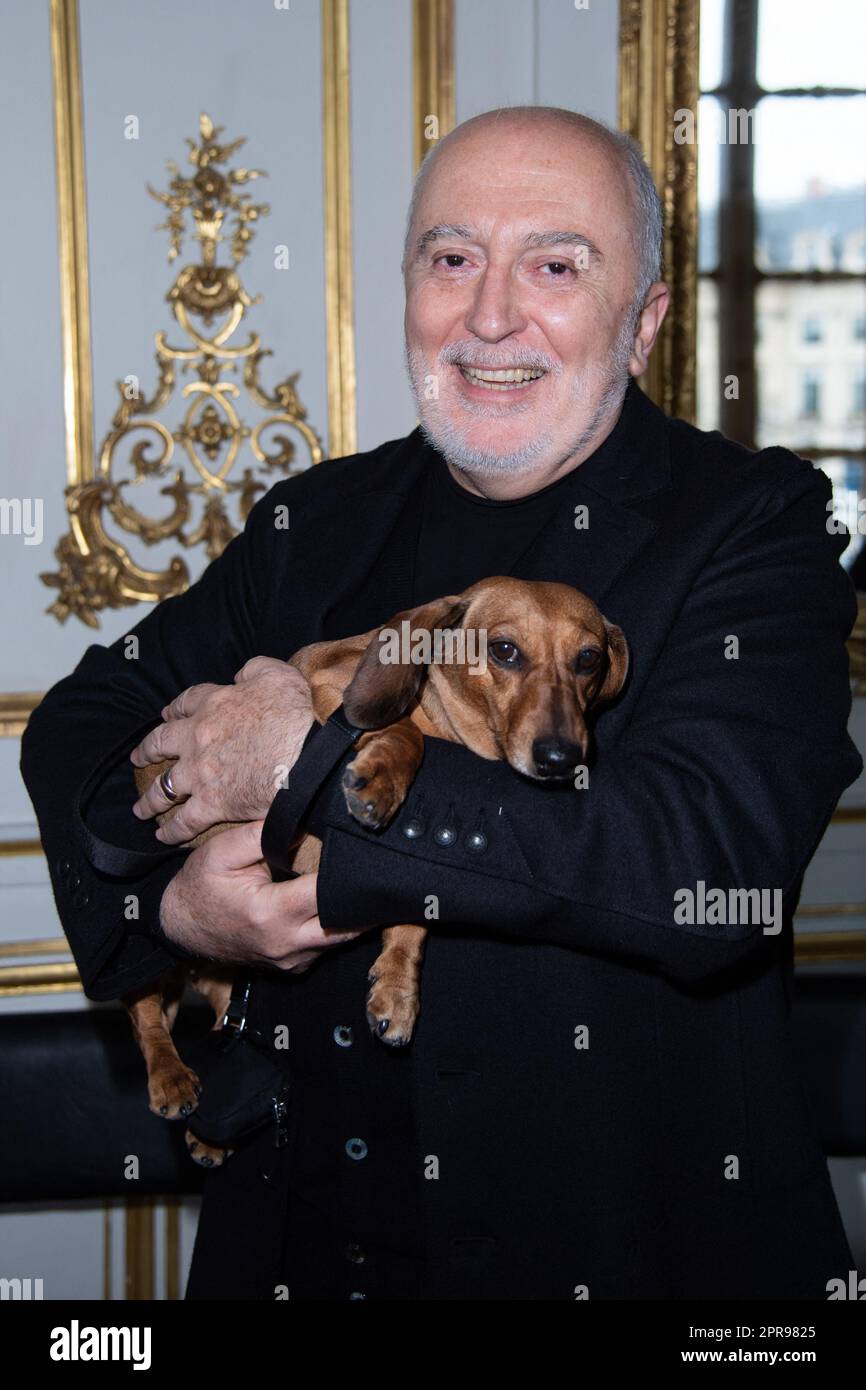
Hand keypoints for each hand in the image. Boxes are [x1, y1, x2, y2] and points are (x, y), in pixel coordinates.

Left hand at [130, 656, 314, 844]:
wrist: (306, 757)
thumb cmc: (296, 716)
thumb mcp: (278, 675)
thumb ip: (255, 669)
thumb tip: (240, 675)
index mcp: (214, 704)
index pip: (186, 702)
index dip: (175, 708)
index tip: (167, 714)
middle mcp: (199, 738)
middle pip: (160, 742)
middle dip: (146, 751)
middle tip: (138, 758)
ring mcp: (201, 772)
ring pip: (164, 787)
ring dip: (150, 799)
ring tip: (140, 808)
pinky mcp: (212, 803)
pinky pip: (184, 820)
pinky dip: (172, 831)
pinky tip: (163, 836)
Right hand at [159, 822, 368, 969]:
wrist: (180, 928)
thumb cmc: (199, 887)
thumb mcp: (221, 852)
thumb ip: (261, 834)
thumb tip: (301, 819)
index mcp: (271, 914)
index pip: (326, 893)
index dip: (348, 873)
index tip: (364, 852)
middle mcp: (286, 943)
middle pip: (347, 925)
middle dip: (365, 900)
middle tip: (385, 873)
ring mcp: (291, 960)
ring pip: (341, 939)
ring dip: (355, 915)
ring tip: (369, 883)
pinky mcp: (293, 966)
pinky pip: (326, 947)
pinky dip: (338, 927)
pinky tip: (343, 902)